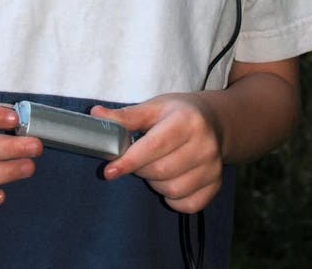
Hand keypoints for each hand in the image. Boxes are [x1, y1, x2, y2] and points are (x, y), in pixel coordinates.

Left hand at [91, 94, 222, 213]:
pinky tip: (170, 181)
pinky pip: (188, 205)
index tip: (109, 171)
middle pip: (160, 171)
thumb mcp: (153, 107)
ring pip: (172, 190)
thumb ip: (125, 116)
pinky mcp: (216, 185)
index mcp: (186, 121)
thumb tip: (95, 115)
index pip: (153, 147)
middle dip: (140, 169)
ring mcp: (213, 167)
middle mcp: (204, 144)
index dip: (129, 161)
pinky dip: (174, 199)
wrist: (215, 122)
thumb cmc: (179, 113)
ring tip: (155, 167)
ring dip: (155, 183)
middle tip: (136, 160)